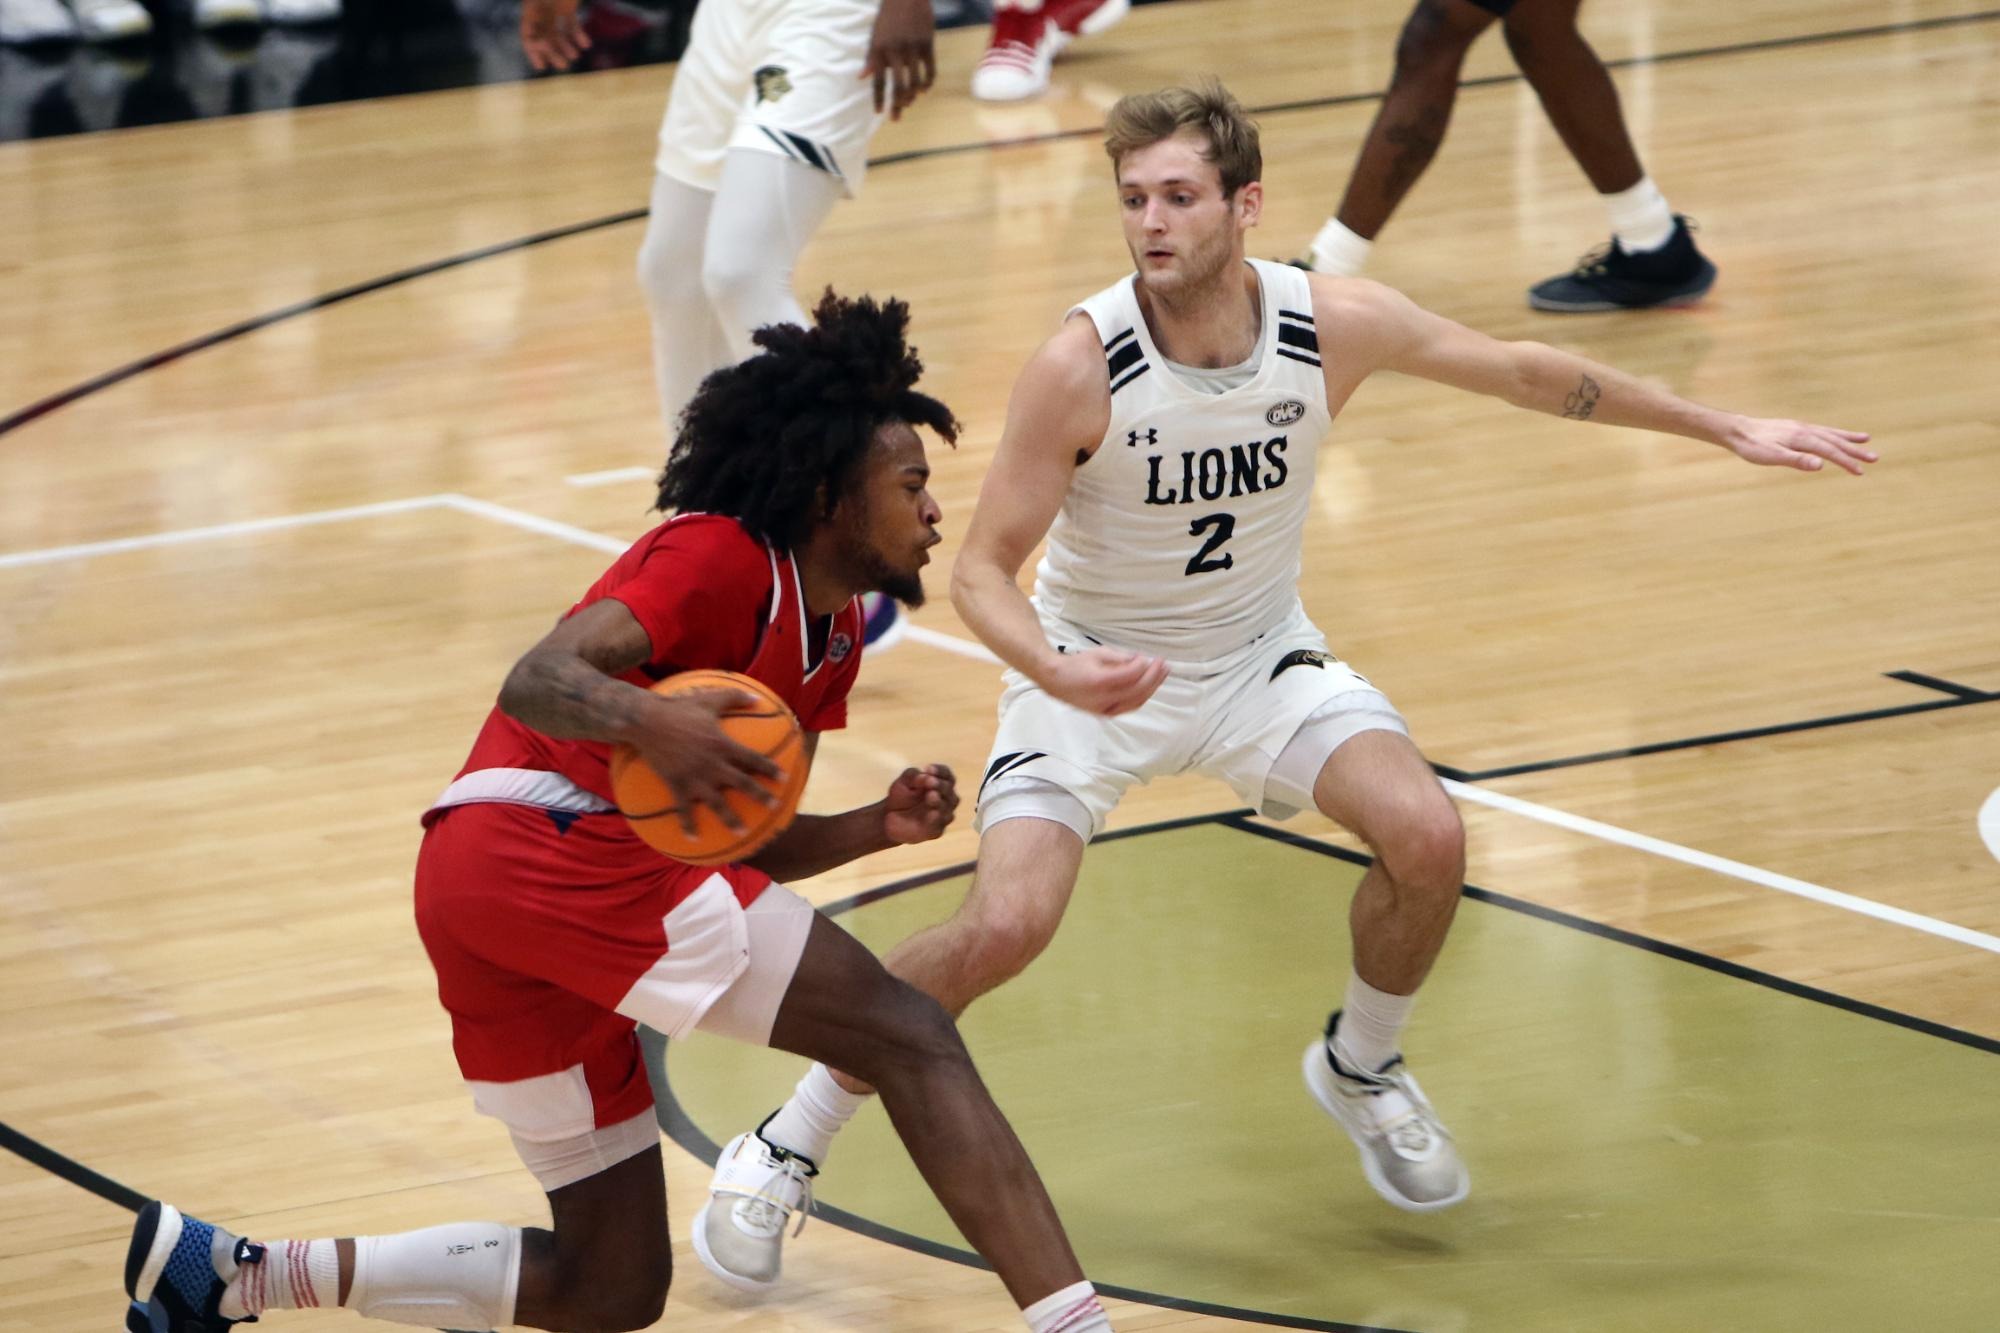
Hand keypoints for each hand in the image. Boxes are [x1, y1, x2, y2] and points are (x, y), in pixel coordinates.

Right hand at [521, 0, 590, 70]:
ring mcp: (553, 8)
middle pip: (543, 37)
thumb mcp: (543, 0)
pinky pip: (571, 23)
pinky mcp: (567, 5)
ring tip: (575, 56)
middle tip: (563, 66)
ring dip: (565, 47)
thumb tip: (539, 37)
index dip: (532, 52)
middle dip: (552, 53)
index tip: (541, 67)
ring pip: (557, 33)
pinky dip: (578, 35)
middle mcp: (540, 10)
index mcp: (531, 8)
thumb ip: (538, 13)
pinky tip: (586, 45)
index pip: (527, 35)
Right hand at [627, 689, 781, 837]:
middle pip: (742, 784)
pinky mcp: (676, 785)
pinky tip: (693, 839)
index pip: (752, 759)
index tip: (783, 778)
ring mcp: (694, 777)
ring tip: (742, 833)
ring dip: (730, 819)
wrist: (645, 721)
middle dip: (760, 796)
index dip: (769, 768)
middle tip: (774, 806)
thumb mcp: (709, 699)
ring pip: (717, 803)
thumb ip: (734, 697)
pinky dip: (688, 825)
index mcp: (722, 744)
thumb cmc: (678, 708)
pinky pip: (683, 810)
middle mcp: (712, 764)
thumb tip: (756, 698)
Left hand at [861, 0, 935, 119]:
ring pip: (915, 82)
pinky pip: (930, 71)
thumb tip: (863, 77)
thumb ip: (871, 57)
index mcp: (880, 50)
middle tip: (896, 118)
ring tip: (909, 103)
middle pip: (898, 87)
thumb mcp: (875, 35)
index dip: (879, 99)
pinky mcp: (927, 45)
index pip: (879, 80)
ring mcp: (913, 49)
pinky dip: (927, 83)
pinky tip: (924, 90)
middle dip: (897, 105)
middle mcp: (896, 52)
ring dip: (912, 97)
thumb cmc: (888, 16)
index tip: (879, 112)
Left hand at [882, 764, 958, 843]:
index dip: (939, 771)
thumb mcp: (903, 782)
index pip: (946, 774)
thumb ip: (913, 776)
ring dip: (939, 801)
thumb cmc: (901, 797)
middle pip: (949, 790)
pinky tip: (932, 812)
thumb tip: (925, 776)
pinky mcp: (936, 830)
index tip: (928, 768)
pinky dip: (936, 818)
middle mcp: (946, 799)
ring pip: (947, 807)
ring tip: (930, 795)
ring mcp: (943, 815)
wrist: (890, 819)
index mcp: (940, 783)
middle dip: (940, 785)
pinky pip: (939, 824)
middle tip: (930, 781)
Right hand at [1041, 646, 1168, 716]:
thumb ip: (1120, 658)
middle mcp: (1103, 699)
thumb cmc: (1075, 665)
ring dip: (1152, 688)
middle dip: (1153, 677)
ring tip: (1162, 674)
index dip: (1142, 666)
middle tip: (1163, 664)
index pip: (1130, 675)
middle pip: (1137, 690)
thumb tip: (1139, 660)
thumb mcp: (1097, 654)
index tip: (1147, 657)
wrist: (1055, 681)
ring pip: (1136, 701)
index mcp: (1099, 681)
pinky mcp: (1105, 713)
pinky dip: (1142, 697)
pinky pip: (1129, 707)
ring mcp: (1105, 709)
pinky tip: (1149, 687)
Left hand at [1725, 417, 1875, 474]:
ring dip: (1848, 438)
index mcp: (1802, 438)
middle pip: (1835, 441)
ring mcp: (1801, 427)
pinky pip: (1820, 430)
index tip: (1861, 472)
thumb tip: (1821, 465)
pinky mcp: (1796, 428)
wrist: (1738, 430)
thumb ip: (1797, 460)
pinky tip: (1836, 436)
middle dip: (1855, 451)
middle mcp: (1806, 430)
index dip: (1846, 462)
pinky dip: (1833, 433)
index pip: (1830, 452)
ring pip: (1830, 433)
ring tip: (1866, 440)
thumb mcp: (1772, 457)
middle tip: (1875, 458)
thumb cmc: (1753, 447)